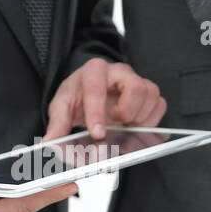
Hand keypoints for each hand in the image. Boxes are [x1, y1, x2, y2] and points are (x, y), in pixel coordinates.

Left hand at [44, 58, 166, 140]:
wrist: (90, 93)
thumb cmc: (78, 96)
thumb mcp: (62, 107)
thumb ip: (58, 123)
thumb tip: (50, 141)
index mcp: (94, 70)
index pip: (97, 87)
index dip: (97, 113)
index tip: (97, 133)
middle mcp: (120, 71)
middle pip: (136, 87)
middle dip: (126, 112)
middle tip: (115, 122)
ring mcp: (138, 80)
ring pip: (151, 95)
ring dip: (139, 117)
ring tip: (124, 124)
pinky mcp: (150, 92)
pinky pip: (160, 104)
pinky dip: (151, 119)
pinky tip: (135, 124)